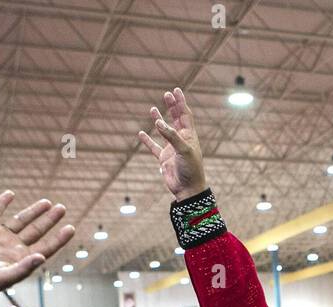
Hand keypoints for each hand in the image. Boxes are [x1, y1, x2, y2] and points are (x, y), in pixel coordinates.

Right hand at [0, 191, 73, 305]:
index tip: (71, 228)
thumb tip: (42, 257)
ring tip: (47, 203)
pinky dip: (2, 203)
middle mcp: (12, 247)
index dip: (59, 239)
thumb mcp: (2, 278)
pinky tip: (11, 194)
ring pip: (20, 220)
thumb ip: (22, 268)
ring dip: (33, 211)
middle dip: (50, 220)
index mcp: (20, 260)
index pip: (45, 248)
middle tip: (62, 208)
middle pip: (36, 231)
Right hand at [139, 87, 206, 201]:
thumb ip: (171, 136)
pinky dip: (147, 140)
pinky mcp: (164, 159)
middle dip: (171, 107)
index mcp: (190, 136)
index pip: (185, 115)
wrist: (188, 190)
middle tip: (166, 94)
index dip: (181, 103)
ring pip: (164, 131)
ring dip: (159, 120)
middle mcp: (181, 140)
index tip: (176, 90)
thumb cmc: (191, 170)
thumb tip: (159, 123)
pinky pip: (154, 147)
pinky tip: (141, 133)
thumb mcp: (183, 150)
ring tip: (152, 109)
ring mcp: (172, 149)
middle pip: (176, 119)